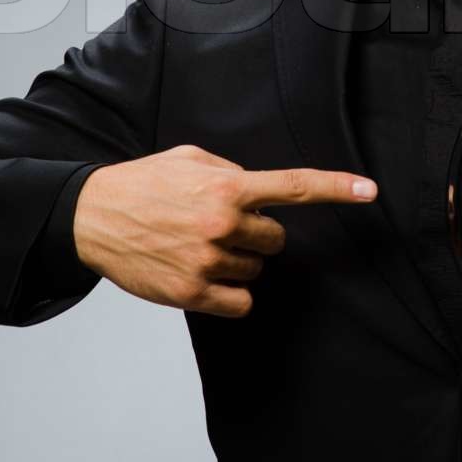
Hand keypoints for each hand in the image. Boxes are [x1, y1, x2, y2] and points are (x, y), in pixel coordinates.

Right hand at [73, 143, 376, 317]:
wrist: (92, 216)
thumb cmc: (143, 184)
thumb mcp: (190, 159)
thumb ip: (231, 172)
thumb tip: (261, 191)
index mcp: (226, 187)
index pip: (293, 186)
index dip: (336, 188)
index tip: (369, 191)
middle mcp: (221, 224)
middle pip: (275, 240)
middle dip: (257, 233)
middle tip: (220, 225)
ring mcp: (207, 261)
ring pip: (256, 270)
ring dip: (237, 261)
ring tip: (197, 244)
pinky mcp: (191, 293)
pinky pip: (240, 302)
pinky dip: (231, 293)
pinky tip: (204, 275)